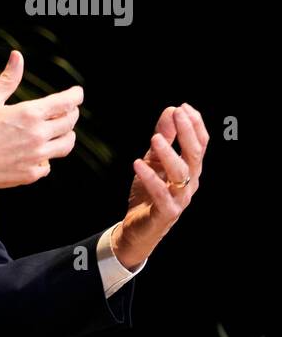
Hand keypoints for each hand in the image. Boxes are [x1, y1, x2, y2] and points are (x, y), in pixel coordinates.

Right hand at [0, 50, 81, 197]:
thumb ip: (9, 79)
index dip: (76, 95)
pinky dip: (45, 158)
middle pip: (70, 122)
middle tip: (64, 111)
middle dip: (71, 113)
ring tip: (56, 132)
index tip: (77, 93)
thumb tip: (17, 56)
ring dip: (65, 136)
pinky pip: (48, 166)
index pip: (67, 102)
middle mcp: (37, 135)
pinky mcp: (29, 174)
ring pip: (66, 144)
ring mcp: (35, 157)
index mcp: (29, 114)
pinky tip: (36, 153)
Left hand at [111, 103, 207, 269]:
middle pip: (195, 155)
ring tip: (155, 138)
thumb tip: (170, 111)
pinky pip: (161, 194)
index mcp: (190, 169)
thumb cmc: (148, 193)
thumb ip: (163, 138)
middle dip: (188, 132)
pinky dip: (150, 178)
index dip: (195, 125)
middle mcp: (190, 182)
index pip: (200, 144)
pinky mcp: (166, 212)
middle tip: (177, 113)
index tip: (183, 107)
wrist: (137, 229)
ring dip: (168, 154)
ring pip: (180, 173)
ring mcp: (180, 198)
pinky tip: (137, 163)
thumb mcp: (153, 161)